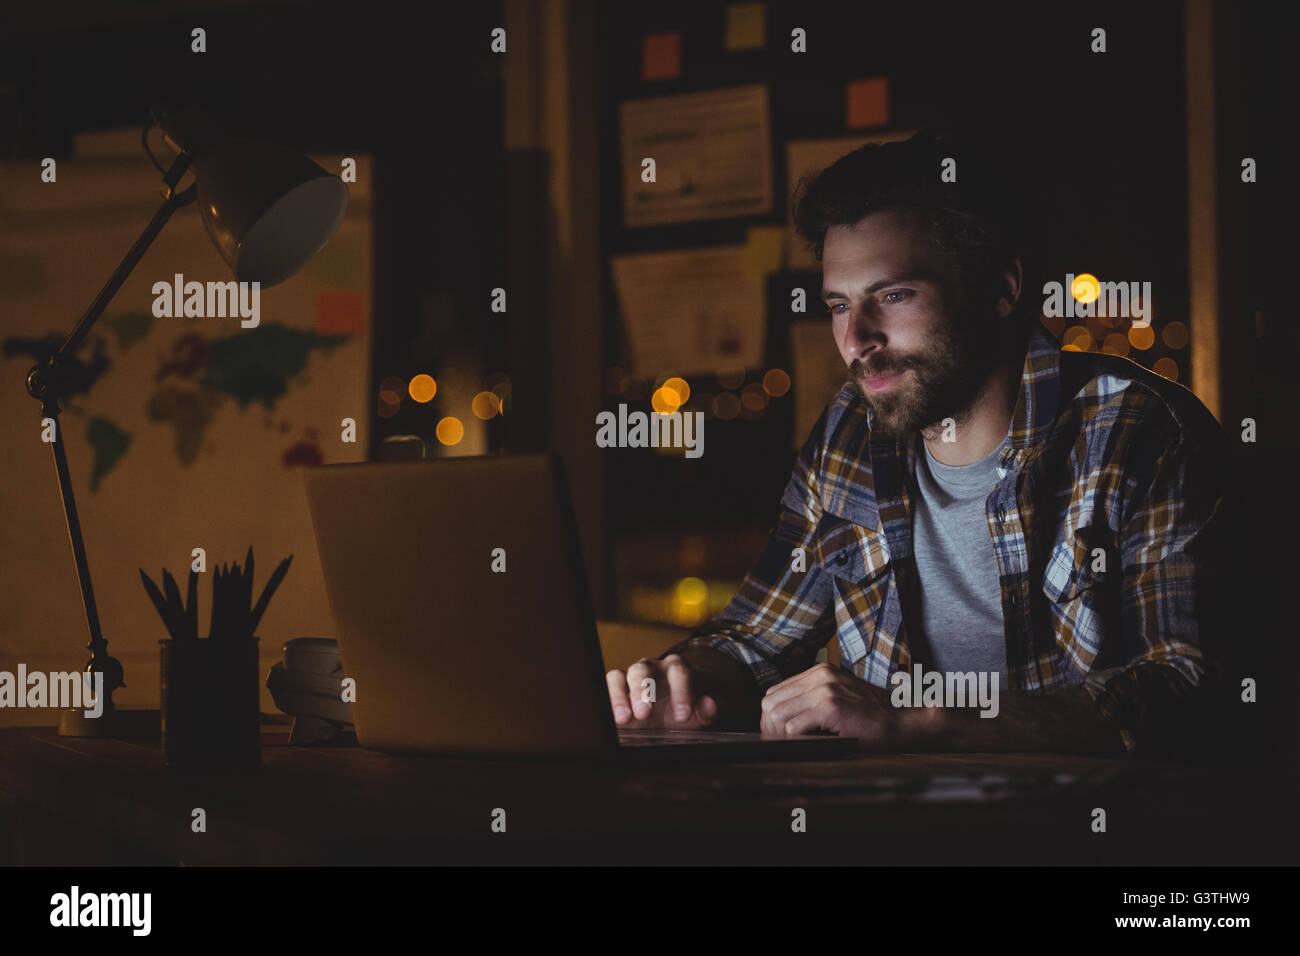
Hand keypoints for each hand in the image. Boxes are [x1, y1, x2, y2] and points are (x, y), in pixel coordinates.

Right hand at [606, 654, 717, 728]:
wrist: (664, 722)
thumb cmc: (679, 715)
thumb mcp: (695, 718)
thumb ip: (705, 711)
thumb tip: (710, 703)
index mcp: (675, 670)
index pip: (678, 671)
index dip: (681, 692)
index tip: (682, 715)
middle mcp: (651, 668)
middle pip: (644, 669)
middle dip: (643, 690)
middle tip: (644, 713)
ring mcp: (631, 677)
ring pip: (621, 675)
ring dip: (621, 695)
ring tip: (624, 718)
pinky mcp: (615, 688)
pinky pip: (608, 684)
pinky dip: (609, 699)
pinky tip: (612, 718)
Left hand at [760, 662, 944, 747]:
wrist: (905, 722)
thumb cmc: (873, 719)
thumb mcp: (840, 698)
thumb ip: (811, 701)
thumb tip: (775, 720)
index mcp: (819, 672)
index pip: (775, 693)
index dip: (771, 718)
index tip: (778, 736)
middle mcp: (820, 676)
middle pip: (770, 703)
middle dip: (769, 728)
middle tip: (780, 746)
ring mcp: (825, 690)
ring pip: (777, 715)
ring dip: (780, 737)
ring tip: (793, 748)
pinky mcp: (830, 707)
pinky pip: (793, 727)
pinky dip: (795, 741)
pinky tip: (808, 746)